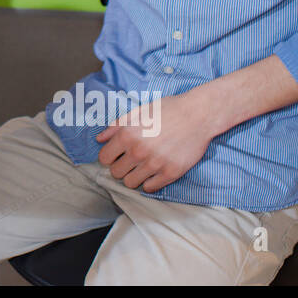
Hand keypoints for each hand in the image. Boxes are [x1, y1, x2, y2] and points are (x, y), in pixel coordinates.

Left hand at [95, 91, 216, 192]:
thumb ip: (116, 126)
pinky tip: (154, 172)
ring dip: (133, 176)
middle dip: (120, 167)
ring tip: (142, 167)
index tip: (117, 155)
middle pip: (116, 173)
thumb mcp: (138, 111)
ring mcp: (155, 164)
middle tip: (130, 161)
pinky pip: (150, 188)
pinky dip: (149, 182)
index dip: (109, 157)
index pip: (104, 159)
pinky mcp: (171, 173)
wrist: (198, 115)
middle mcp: (139, 151)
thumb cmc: (167, 110)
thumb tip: (100, 139)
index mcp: (127, 135)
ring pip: (131, 183)